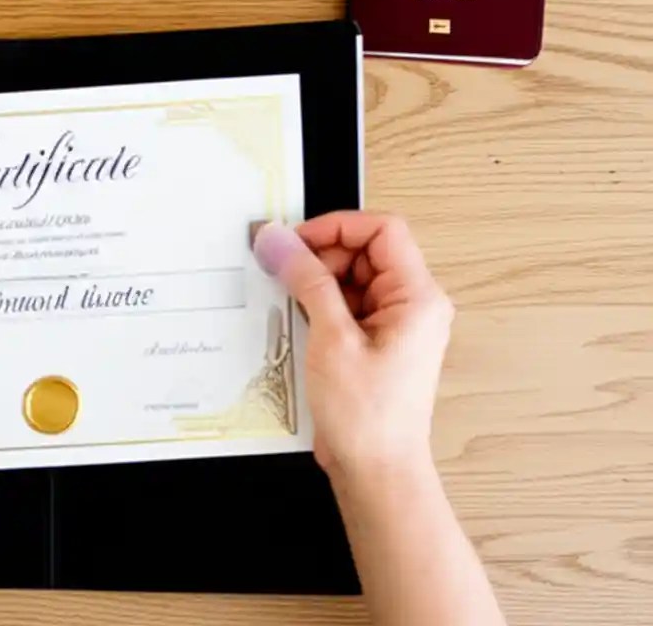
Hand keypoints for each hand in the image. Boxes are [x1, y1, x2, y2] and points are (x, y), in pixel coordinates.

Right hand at [252, 212, 452, 484]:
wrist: (377, 471)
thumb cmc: (368, 417)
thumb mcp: (331, 339)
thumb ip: (306, 281)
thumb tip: (280, 241)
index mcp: (418, 298)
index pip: (382, 231)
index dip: (336, 227)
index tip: (296, 241)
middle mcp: (413, 306)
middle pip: (366, 252)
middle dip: (321, 256)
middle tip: (282, 270)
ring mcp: (396, 325)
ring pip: (353, 278)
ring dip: (317, 283)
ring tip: (288, 303)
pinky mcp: (376, 342)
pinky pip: (348, 305)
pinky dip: (320, 306)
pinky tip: (298, 324)